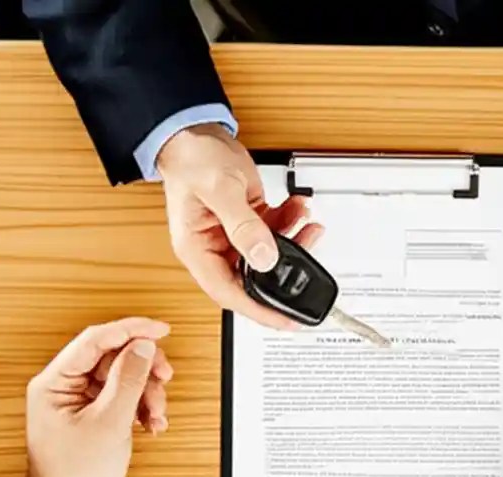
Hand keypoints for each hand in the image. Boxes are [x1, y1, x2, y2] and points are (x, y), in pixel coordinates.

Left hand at [21, 317, 173, 476]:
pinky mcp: (95, 417)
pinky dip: (142, 408)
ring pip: (124, 378)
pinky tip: (151, 424)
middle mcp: (64, 388)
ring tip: (156, 414)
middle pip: (113, 357)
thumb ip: (128, 380)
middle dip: (143, 369)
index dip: (130, 330)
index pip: (95, 340)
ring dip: (146, 392)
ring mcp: (80, 403)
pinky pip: (125, 398)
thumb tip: (143, 347)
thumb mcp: (108, 423)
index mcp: (54, 382)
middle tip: (164, 377)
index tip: (160, 329)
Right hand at [158, 123, 323, 329]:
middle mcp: (213, 249)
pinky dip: (290, 224)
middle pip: (253, 278)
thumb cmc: (192, 158)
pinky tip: (298, 210)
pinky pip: (273, 233)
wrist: (194, 132)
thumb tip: (265, 258)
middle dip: (285, 273)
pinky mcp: (246, 223)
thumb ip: (244, 226)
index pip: (230, 293)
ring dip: (293, 244)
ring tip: (310, 228)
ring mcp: (231, 237)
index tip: (287, 320)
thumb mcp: (220, 190)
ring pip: (268, 256)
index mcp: (197, 250)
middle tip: (310, 268)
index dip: (260, 310)